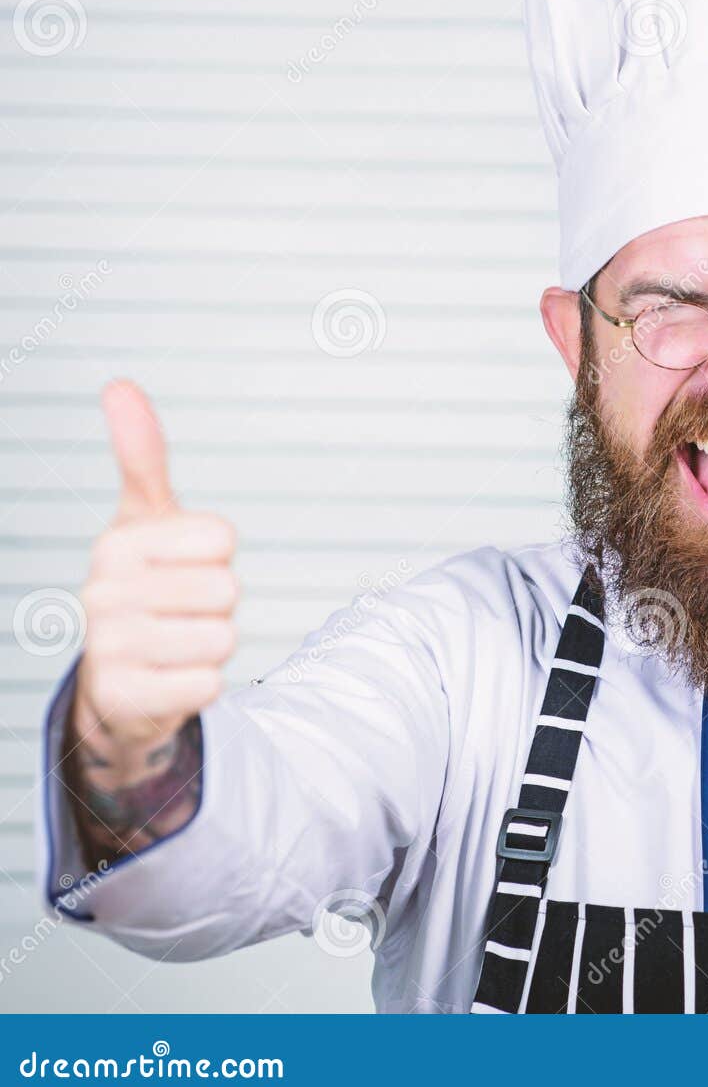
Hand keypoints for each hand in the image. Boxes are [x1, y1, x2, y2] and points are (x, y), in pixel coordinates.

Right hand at [72, 380, 237, 770]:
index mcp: (116, 542)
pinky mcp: (124, 700)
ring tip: (176, 645)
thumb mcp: (146, 520)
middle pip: (227, 589)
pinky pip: (210, 685)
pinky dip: (202, 685)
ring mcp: (108, 648)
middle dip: (218, 606)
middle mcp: (102, 592)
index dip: (216, 556)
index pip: (221, 538)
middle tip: (183, 613)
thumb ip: (142, 456)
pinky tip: (170, 680)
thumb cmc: (145, 586)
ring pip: (222, 638)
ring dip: (211, 646)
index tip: (185, 566)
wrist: (117, 679)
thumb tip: (120, 386)